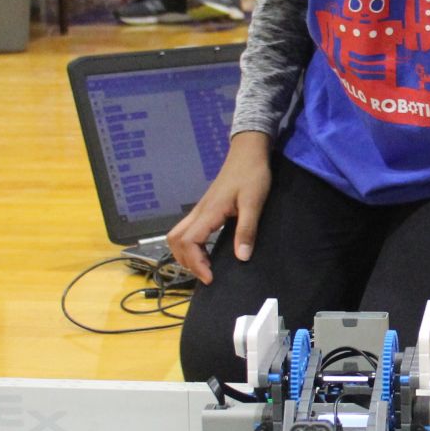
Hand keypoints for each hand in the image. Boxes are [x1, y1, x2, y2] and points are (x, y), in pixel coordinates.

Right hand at [166, 133, 270, 283]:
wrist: (249, 152)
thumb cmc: (252, 175)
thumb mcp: (254, 203)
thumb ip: (247, 230)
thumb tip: (241, 257)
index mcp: (209, 212)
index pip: (188, 242)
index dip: (196, 263)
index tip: (210, 278)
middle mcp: (199, 211)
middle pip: (175, 240)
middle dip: (186, 261)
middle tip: (206, 275)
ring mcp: (200, 209)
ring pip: (178, 235)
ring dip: (185, 253)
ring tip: (205, 266)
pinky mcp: (206, 208)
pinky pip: (188, 230)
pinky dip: (191, 245)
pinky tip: (207, 251)